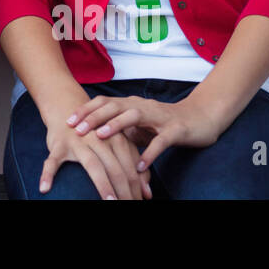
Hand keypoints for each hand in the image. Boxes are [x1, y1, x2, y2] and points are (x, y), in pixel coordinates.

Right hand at [39, 91, 151, 199]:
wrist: (68, 108)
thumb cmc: (98, 133)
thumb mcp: (119, 145)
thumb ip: (135, 167)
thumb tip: (148, 194)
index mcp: (117, 140)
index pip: (131, 169)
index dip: (136, 189)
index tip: (138, 203)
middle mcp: (100, 141)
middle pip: (116, 170)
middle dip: (124, 192)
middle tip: (127, 208)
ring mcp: (78, 143)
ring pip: (92, 166)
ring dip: (102, 186)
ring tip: (110, 202)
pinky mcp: (59, 145)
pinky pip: (52, 161)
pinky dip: (47, 174)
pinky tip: (44, 188)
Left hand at [68, 93, 226, 170]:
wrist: (200, 119)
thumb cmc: (164, 124)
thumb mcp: (139, 125)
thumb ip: (120, 128)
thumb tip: (94, 137)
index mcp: (132, 104)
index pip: (105, 102)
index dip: (86, 110)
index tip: (68, 120)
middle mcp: (143, 106)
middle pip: (115, 106)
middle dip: (94, 116)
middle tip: (76, 128)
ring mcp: (160, 117)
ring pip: (135, 116)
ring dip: (116, 125)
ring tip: (100, 137)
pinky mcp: (176, 129)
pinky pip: (162, 141)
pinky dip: (150, 153)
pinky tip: (139, 166)